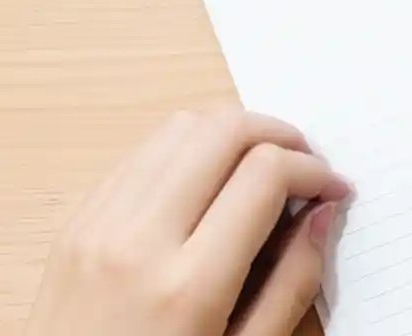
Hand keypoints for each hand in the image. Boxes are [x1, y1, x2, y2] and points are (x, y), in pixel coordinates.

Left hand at [26, 107, 350, 335]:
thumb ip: (292, 286)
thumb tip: (324, 213)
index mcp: (188, 286)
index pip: (264, 175)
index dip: (313, 170)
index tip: (333, 189)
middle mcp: (139, 240)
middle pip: (223, 130)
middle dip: (280, 135)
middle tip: (305, 166)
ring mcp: (100, 223)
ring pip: (180, 126)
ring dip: (232, 133)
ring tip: (260, 168)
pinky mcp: (78, 220)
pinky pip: (141, 152)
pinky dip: (188, 149)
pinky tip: (209, 182)